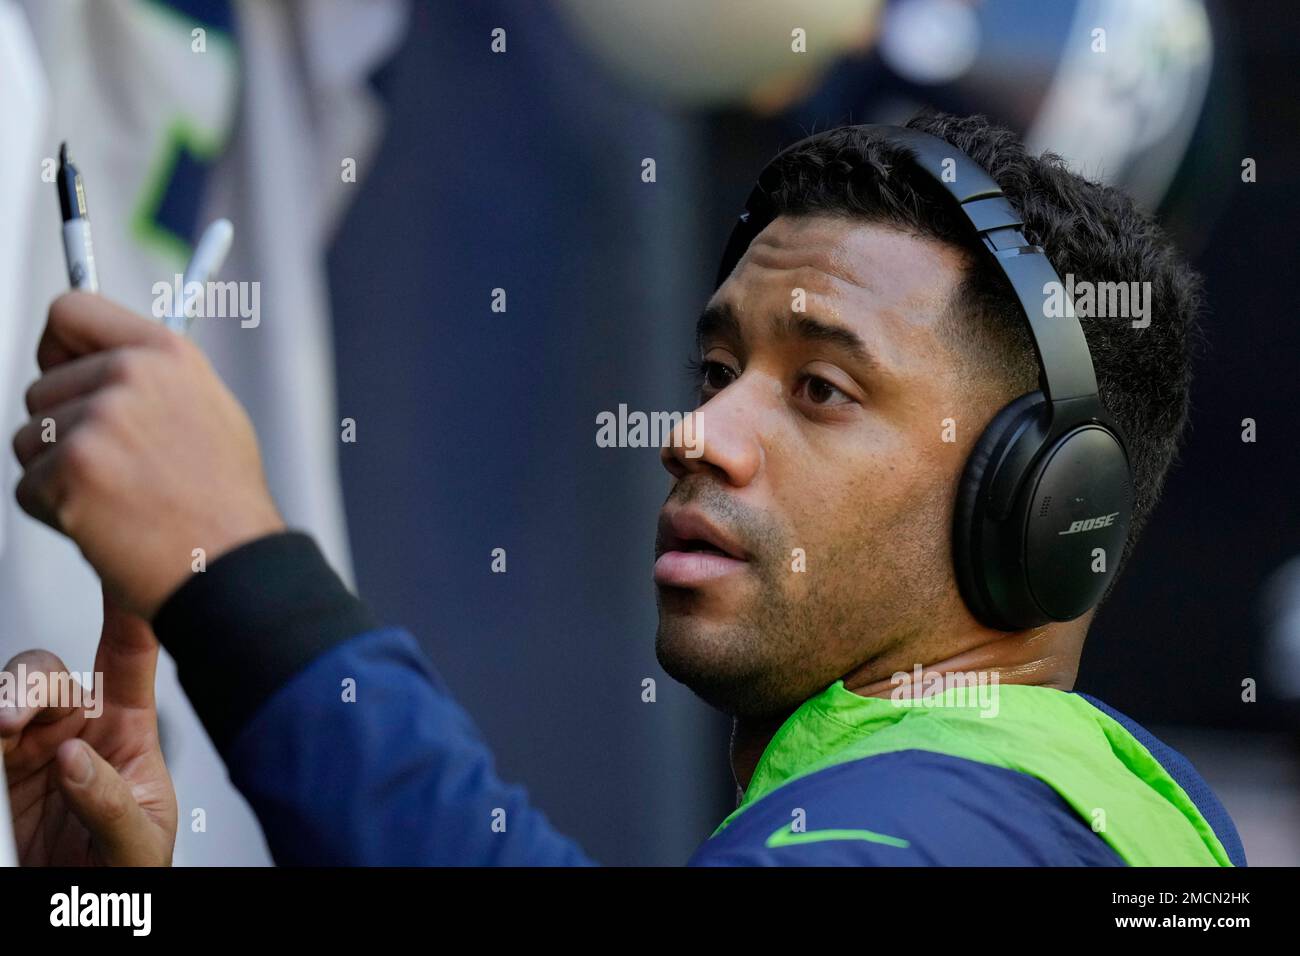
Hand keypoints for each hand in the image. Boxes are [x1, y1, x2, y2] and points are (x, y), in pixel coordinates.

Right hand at [1, 589, 176, 864]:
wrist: (84, 904)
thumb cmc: (130, 867)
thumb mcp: (140, 843)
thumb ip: (112, 803)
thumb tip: (75, 758)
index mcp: (130, 729)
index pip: (132, 653)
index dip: (129, 606)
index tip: (126, 562)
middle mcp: (81, 725)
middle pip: (52, 672)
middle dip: (32, 680)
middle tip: (13, 715)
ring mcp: (37, 743)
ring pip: (13, 695)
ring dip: (4, 702)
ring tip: (1, 728)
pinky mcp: (3, 766)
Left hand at [12, 292, 285, 618]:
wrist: (232, 563)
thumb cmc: (224, 502)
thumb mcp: (209, 412)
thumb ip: (152, 378)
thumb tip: (95, 364)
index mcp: (167, 355)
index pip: (71, 311)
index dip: (57, 346)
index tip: (60, 369)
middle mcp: (132, 377)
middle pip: (40, 389)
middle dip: (61, 432)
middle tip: (116, 469)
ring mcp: (99, 421)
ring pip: (28, 440)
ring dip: (57, 474)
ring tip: (118, 498)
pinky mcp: (71, 469)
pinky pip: (28, 488)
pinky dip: (57, 513)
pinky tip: (108, 522)